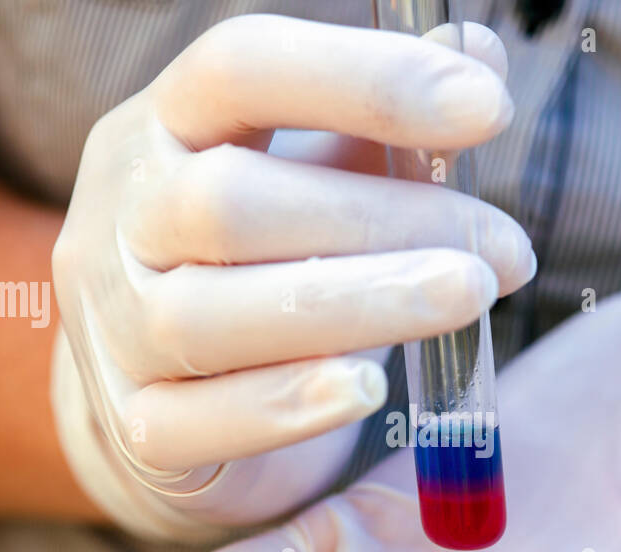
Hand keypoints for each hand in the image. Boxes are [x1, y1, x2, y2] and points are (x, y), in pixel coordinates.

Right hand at [50, 14, 535, 535]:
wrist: (177, 398)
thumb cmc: (263, 263)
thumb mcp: (320, 173)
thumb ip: (387, 120)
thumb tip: (480, 54)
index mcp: (164, 125)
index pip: (239, 69)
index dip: (365, 78)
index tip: (489, 107)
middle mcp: (121, 218)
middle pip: (229, 203)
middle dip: (385, 219)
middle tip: (505, 250)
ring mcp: (115, 329)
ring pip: (210, 316)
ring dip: (357, 305)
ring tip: (470, 298)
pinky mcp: (138, 427)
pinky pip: (199, 421)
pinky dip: (288, 406)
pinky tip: (369, 391)